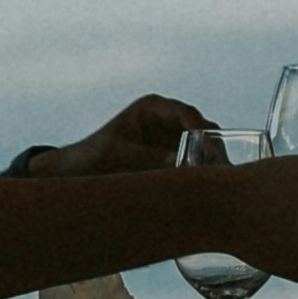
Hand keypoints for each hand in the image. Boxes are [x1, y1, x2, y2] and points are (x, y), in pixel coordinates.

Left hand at [64, 91, 218, 174]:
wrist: (77, 174)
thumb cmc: (92, 157)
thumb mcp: (118, 156)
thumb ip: (147, 158)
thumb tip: (180, 164)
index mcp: (153, 108)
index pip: (187, 114)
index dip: (203, 131)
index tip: (210, 151)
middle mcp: (167, 121)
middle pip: (202, 129)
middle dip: (212, 149)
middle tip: (220, 172)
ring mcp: (172, 140)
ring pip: (203, 148)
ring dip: (210, 164)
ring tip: (215, 184)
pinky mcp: (173, 160)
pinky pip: (194, 165)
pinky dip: (201, 175)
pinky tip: (206, 191)